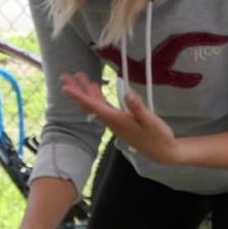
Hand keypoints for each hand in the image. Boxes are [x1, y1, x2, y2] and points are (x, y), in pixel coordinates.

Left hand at [59, 73, 181, 166]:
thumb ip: (138, 107)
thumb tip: (126, 92)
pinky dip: (97, 97)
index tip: (66, 87)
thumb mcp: (150, 120)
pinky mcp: (119, 122)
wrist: (162, 152)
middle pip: (89, 105)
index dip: (79, 96)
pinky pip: (102, 108)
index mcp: (116, 120)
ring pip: (95, 105)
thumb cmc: (158, 136)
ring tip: (80, 77)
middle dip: (77, 90)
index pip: (93, 106)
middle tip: (65, 76)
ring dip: (86, 91)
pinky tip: (95, 89)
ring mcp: (114, 122)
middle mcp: (111, 121)